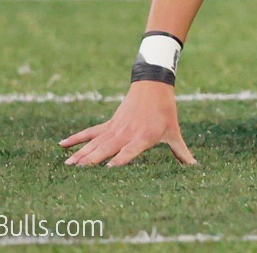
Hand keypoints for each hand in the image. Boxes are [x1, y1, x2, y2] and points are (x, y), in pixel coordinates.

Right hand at [60, 80, 195, 166]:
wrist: (154, 85)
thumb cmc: (165, 110)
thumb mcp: (173, 131)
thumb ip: (181, 151)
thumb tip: (195, 166)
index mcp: (143, 138)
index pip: (129, 151)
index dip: (119, 159)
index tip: (108, 168)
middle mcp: (126, 134)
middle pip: (106, 149)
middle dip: (92, 161)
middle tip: (77, 172)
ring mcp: (115, 128)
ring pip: (95, 143)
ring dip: (80, 154)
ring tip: (66, 166)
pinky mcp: (109, 124)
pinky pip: (90, 132)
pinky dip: (76, 138)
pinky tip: (61, 145)